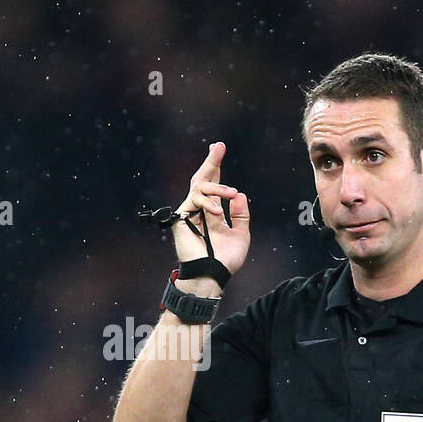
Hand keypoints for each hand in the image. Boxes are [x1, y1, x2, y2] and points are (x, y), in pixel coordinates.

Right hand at [173, 142, 250, 273]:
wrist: (213, 275)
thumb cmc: (225, 259)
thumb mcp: (241, 234)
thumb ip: (240, 215)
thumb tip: (239, 195)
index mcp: (212, 212)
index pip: (213, 185)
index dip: (216, 167)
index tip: (219, 149)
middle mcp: (200, 210)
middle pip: (203, 179)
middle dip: (211, 162)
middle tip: (219, 146)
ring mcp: (189, 213)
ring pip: (200, 187)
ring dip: (218, 187)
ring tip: (231, 194)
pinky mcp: (181, 218)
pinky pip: (195, 201)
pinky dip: (208, 203)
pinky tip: (217, 212)